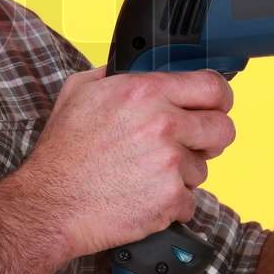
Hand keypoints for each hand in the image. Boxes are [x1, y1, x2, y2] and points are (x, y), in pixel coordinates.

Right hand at [14, 65, 236, 256]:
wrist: (51, 205)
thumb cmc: (62, 154)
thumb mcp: (79, 93)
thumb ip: (114, 74)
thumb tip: (134, 69)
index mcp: (144, 92)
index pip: (212, 86)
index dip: (218, 98)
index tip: (215, 107)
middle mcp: (162, 123)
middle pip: (223, 128)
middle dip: (209, 139)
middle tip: (189, 146)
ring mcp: (169, 163)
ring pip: (203, 168)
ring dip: (182, 174)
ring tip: (145, 175)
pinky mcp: (170, 198)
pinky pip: (191, 201)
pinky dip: (171, 204)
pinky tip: (143, 197)